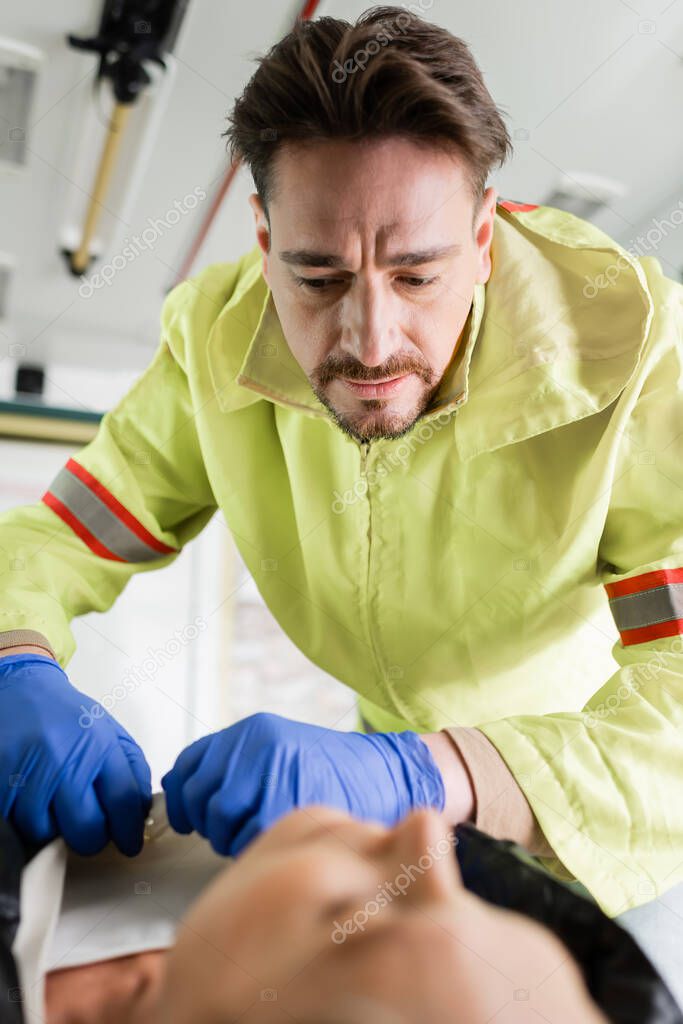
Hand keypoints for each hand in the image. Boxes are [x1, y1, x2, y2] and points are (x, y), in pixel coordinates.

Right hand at [0, 653, 151, 855]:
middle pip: (86, 829)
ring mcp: (28, 773)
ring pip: (47, 834)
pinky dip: (26, 820)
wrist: (18, 690)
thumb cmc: (64, 715)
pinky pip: (17, 826)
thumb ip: (130, 769)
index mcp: (98, 744)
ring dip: (53, 827)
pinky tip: (32, 798)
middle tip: (89, 826)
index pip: (123, 801)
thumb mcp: (108, 731)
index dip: (129, 831)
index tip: (129, 842)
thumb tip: (139, 814)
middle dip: (91, 836)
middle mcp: (64, 758)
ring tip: (53, 800)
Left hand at [161, 712, 444, 855]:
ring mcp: (269, 772)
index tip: (191, 816)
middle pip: (200, 796)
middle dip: (211, 823)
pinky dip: (254, 849)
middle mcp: (255, 744)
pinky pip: (244, 839)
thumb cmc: (335, 773)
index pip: (187, 764)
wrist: (390, 776)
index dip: (184, 797)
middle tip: (240, 827)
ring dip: (231, 839)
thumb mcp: (281, 750)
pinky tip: (278, 841)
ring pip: (217, 822)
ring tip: (263, 833)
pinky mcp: (283, 805)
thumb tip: (184, 801)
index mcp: (251, 729)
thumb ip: (235, 766)